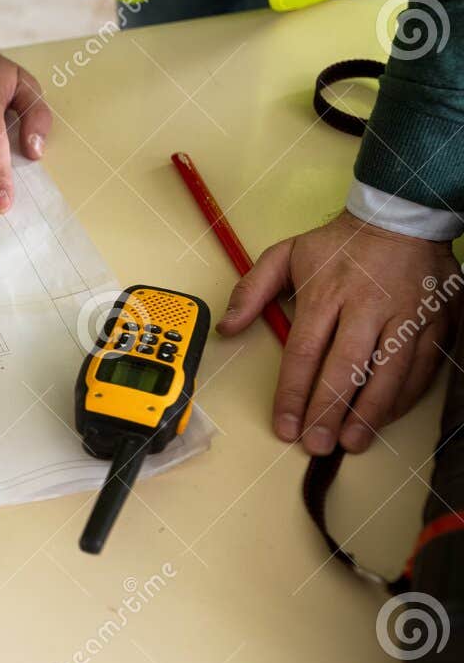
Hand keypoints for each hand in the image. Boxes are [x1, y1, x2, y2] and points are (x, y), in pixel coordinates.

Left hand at [219, 210, 461, 454]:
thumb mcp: (285, 254)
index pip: (304, 352)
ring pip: (389, 373)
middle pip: (346, 368)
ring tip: (351, 442)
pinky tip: (385, 417)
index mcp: (325, 293)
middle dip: (329, 411)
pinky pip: (423, 367)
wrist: (401, 217)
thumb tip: (226, 327)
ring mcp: (406, 316)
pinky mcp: (437, 321)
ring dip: (370, 413)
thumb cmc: (339, 244)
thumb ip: (251, 290)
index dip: (293, 393)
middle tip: (317, 445)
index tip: (284, 425)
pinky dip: (404, 397)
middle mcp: (366, 307)